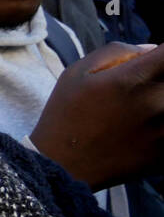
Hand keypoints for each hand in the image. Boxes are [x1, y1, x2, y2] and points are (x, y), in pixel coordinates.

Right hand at [30, 41, 163, 189]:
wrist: (62, 167)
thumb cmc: (66, 114)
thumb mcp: (77, 72)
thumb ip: (117, 52)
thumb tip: (151, 49)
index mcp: (133, 79)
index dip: (162, 56)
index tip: (154, 61)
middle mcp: (156, 102)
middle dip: (159, 79)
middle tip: (142, 86)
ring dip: (159, 101)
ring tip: (140, 107)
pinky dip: (160, 123)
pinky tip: (142, 127)